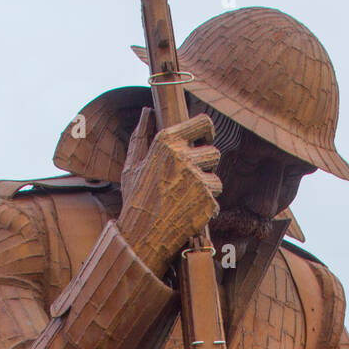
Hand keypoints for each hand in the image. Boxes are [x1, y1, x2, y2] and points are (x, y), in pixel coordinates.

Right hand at [117, 108, 220, 275]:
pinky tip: (187, 214)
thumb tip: (146, 112)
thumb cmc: (134, 200)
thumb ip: (140, 136)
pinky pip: (216, 201)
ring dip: (206, 189)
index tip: (205, 140)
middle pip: (214, 153)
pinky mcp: (207, 200)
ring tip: (185, 200)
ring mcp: (197, 179)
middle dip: (206, 166)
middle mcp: (183, 157)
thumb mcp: (132, 166)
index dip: (208, 131)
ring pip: (217, 179)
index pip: (203, 122)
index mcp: (166, 142)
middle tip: (189, 180)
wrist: (141, 236)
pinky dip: (205, 209)